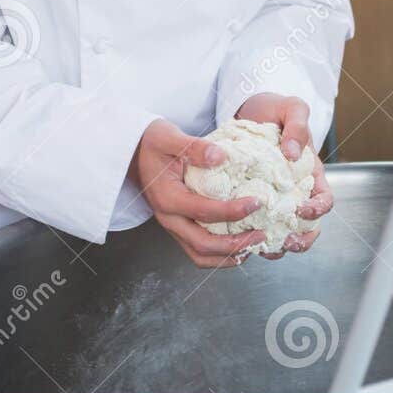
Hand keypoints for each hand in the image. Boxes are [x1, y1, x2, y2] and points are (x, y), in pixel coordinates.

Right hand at [129, 119, 265, 268]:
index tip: (256, 203)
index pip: (203, 212)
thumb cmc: (151, 143)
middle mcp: (168, 218)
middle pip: (202, 245)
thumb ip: (194, 147)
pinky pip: (198, 248)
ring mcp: (172, 225)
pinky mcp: (178, 226)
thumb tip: (220, 156)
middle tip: (260, 235)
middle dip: (234, 244)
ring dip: (228, 255)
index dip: (232, 211)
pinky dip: (220, 253)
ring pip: (200, 254)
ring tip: (253, 246)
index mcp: (167, 198)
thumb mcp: (169, 137)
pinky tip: (239, 245)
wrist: (132, 152)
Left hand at [234, 93, 334, 258]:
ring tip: (261, 246)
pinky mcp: (252, 200)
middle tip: (285, 242)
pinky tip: (238, 234)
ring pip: (281, 230)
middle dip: (300, 239)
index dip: (318, 210)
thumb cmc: (276, 108)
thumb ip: (298, 126)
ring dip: (275, 243)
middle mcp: (295, 190)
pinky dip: (250, 232)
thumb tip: (292, 153)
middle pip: (307, 225)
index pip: (325, 200)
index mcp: (310, 174)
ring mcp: (274, 198)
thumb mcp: (292, 108)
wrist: (249, 109)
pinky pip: (255, 222)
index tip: (302, 210)